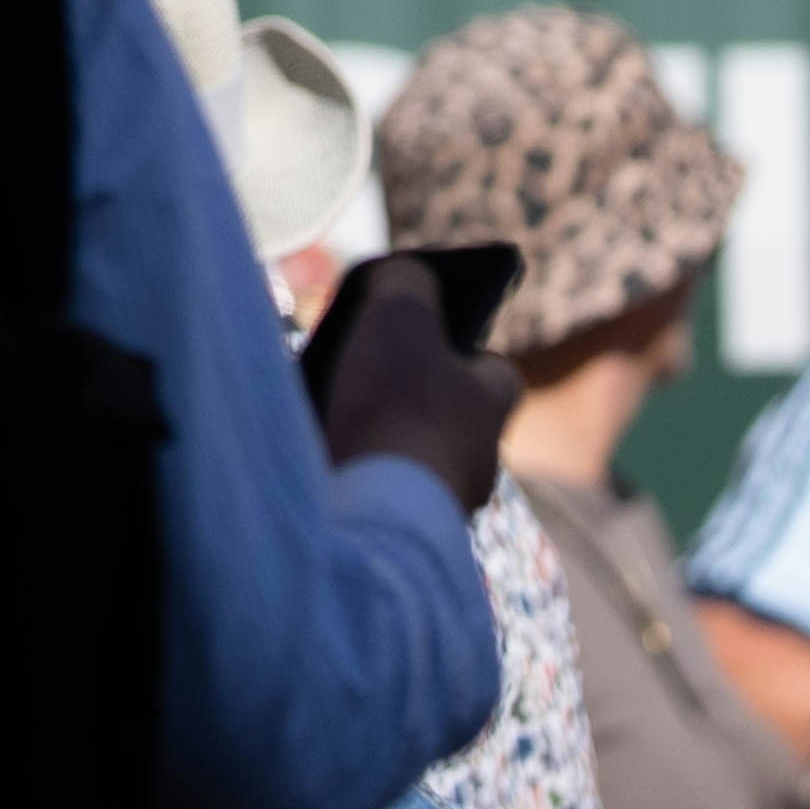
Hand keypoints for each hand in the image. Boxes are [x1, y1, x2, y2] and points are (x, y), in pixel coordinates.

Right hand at [301, 256, 520, 513]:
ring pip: (406, 451)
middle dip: (407, 387)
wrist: (371, 510)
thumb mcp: (403, 311)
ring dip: (372, 427)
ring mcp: (435, 503)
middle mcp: (476, 462)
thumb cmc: (398, 404)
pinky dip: (349, 465)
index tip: (425, 324)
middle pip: (445, 410)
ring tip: (327, 399)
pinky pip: (374, 487)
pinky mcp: (394, 533)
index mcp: (492, 409)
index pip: (493, 368)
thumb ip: (407, 281)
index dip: (460, 341)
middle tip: (361, 360)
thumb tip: (404, 275)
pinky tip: (316, 448)